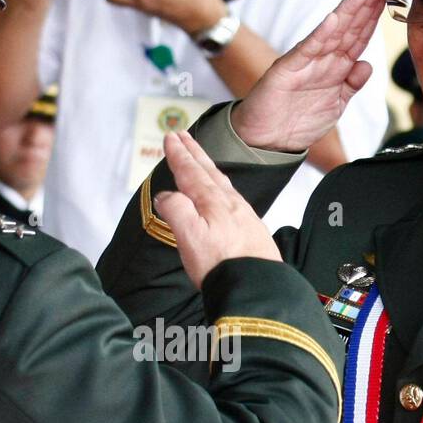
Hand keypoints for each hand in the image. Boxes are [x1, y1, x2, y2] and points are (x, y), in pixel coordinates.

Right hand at [153, 130, 280, 287]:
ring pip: (223, 183)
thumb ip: (176, 210)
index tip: (170, 137)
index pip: (191, 173)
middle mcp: (230, 204)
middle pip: (208, 171)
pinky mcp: (252, 230)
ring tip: (201, 158)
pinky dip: (223, 187)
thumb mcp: (189, 236)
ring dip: (208, 167)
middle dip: (194, 152)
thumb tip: (166, 195)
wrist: (256, 287)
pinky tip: (225, 194)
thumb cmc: (221, 266)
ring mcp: (244, 216)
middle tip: (182, 135)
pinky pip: (234, 198)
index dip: (179, 155)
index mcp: (212, 203)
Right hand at [230, 0, 382, 152]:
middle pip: (348, 28)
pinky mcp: (288, 69)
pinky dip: (321, 35)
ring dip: (347, 11)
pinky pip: (308, 49)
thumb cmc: (297, 123)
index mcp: (336, 68)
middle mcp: (323, 60)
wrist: (266, 142)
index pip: (358, 38)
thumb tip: (367, 65)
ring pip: (331, 32)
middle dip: (365, 5)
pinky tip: (334, 19)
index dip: (373, 18)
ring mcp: (305, 62)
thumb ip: (351, 85)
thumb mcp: (335, 105)